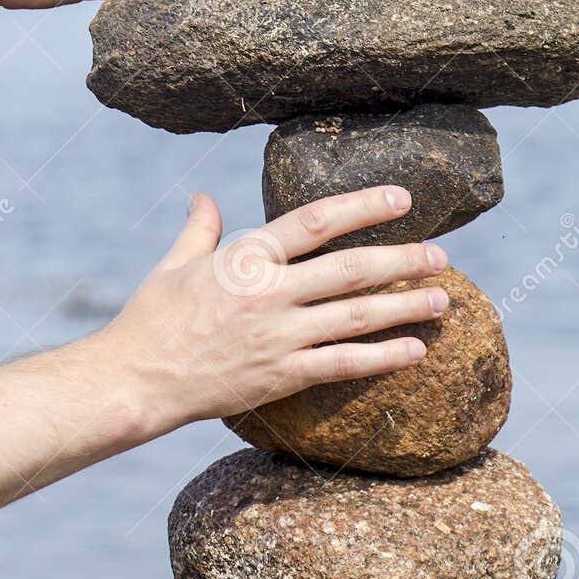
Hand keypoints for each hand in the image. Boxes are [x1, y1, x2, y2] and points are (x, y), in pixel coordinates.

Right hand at [96, 186, 450, 433]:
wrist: (136, 380)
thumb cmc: (151, 321)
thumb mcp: (173, 266)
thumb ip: (200, 230)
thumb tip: (204, 197)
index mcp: (245, 258)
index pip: (315, 221)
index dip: (363, 206)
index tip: (402, 199)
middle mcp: (269, 293)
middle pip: (351, 269)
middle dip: (402, 259)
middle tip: (442, 256)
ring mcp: (278, 335)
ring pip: (357, 315)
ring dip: (405, 306)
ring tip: (442, 300)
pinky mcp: (283, 375)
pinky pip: (344, 364)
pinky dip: (384, 357)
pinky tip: (416, 350)